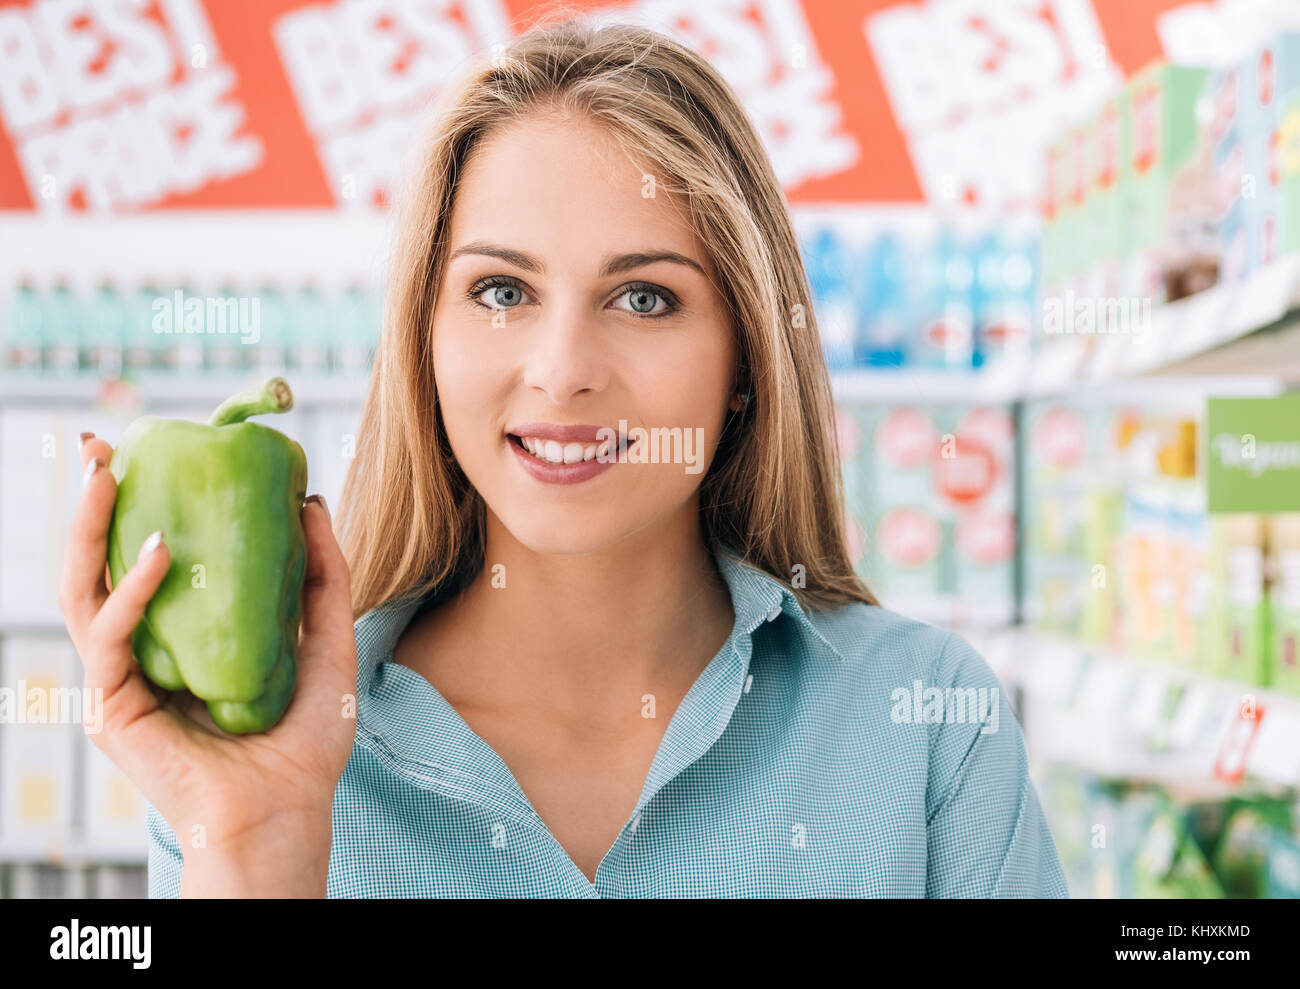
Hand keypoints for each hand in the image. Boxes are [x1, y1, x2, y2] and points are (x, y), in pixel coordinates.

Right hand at [59, 433, 357, 895]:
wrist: (288, 810)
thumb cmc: (305, 738)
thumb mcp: (325, 641)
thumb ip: (322, 577)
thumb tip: (311, 502)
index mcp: (181, 635)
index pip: (144, 557)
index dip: (138, 504)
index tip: (148, 445)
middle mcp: (142, 651)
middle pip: (98, 563)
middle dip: (92, 501)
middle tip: (102, 444)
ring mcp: (121, 678)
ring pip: (80, 590)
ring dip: (87, 529)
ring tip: (108, 474)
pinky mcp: (112, 706)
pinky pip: (108, 637)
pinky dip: (128, 592)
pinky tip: (154, 554)